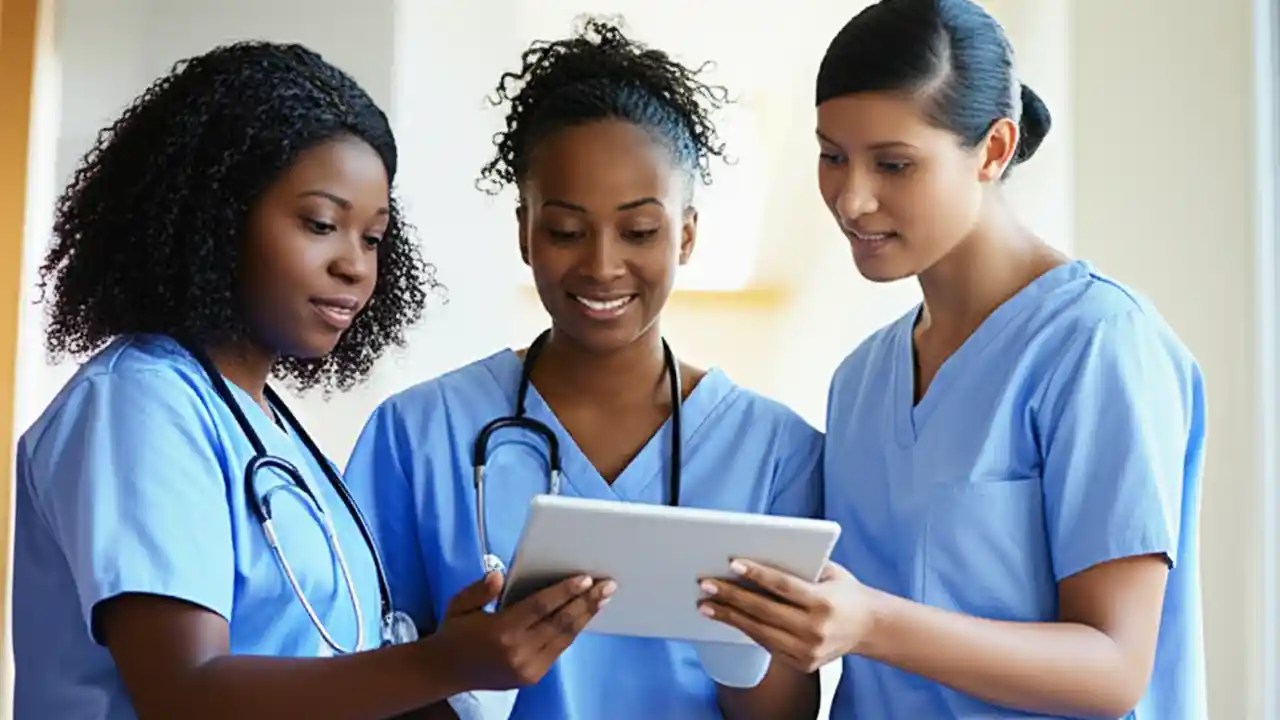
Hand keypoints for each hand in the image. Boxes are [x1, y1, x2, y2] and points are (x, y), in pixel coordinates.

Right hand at [433, 572, 614, 690]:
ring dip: (585, 617)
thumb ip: (480, 589)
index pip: (540, 607)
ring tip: (602, 599)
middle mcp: (517, 651)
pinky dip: (572, 631)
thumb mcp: (459, 604)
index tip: (585, 578)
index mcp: (500, 631)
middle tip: (607, 585)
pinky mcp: (532, 677)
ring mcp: (527, 668)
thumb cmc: (455, 633)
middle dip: (586, 602)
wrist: (445, 672)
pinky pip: (558, 650)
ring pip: (564, 638)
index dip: (564, 591)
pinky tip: (583, 616)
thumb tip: (500, 576)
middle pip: (559, 623)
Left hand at [698, 560, 872, 673]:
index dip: (757, 574)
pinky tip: (728, 617)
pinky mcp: (802, 663)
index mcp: (823, 603)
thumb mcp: (830, 571)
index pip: (783, 586)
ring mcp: (808, 651)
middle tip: (706, 584)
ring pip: (760, 632)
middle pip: (764, 610)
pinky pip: (766, 645)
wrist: (870, 628)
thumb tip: (758, 551)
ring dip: (729, 617)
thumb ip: (800, 564)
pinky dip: (745, 629)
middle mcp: (815, 630)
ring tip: (706, 604)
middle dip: (731, 596)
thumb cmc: (845, 592)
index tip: (733, 563)